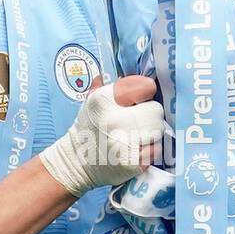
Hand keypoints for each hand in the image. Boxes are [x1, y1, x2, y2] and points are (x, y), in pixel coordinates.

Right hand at [39, 74, 163, 195]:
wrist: (75, 161)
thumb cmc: (88, 127)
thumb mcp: (91, 101)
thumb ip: (111, 85)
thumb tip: (128, 70)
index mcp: (104, 99)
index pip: (146, 87)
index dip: (145, 93)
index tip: (140, 100)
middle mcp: (114, 120)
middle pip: (156, 110)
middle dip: (150, 115)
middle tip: (139, 121)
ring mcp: (124, 143)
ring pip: (158, 131)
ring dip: (151, 133)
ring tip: (137, 136)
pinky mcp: (132, 163)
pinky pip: (155, 150)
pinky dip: (149, 151)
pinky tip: (136, 150)